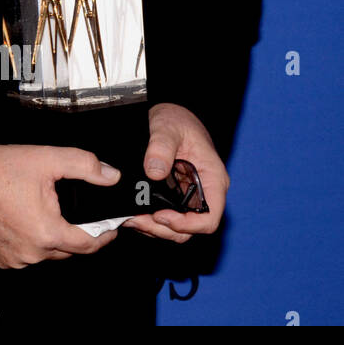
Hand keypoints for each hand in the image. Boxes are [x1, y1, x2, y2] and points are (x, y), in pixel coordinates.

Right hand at [0, 144, 122, 268]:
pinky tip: (23, 222)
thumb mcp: (46, 159)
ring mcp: (14, 258)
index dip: (105, 234)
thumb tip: (111, 176)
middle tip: (71, 212)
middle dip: (76, 234)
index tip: (110, 227)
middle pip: (68, 250)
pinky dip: (29, 243)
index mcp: (48, 232)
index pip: (90, 244)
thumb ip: (85, 165)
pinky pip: (25, 256)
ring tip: (43, 213)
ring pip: (46, 254)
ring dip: (50, 239)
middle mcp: (32, 252)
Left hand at [123, 102, 227, 241]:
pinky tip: (133, 213)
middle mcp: (204, 193)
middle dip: (165, 229)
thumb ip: (161, 147)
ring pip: (177, 228)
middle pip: (191, 229)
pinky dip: (150, 220)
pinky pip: (166, 217)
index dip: (187, 225)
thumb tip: (154, 172)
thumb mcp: (168, 127)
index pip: (210, 218)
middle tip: (137, 220)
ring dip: (155, 228)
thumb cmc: (176, 118)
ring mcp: (188, 196)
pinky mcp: (173, 196)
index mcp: (213, 179)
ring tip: (131, 218)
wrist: (168, 115)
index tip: (161, 217)